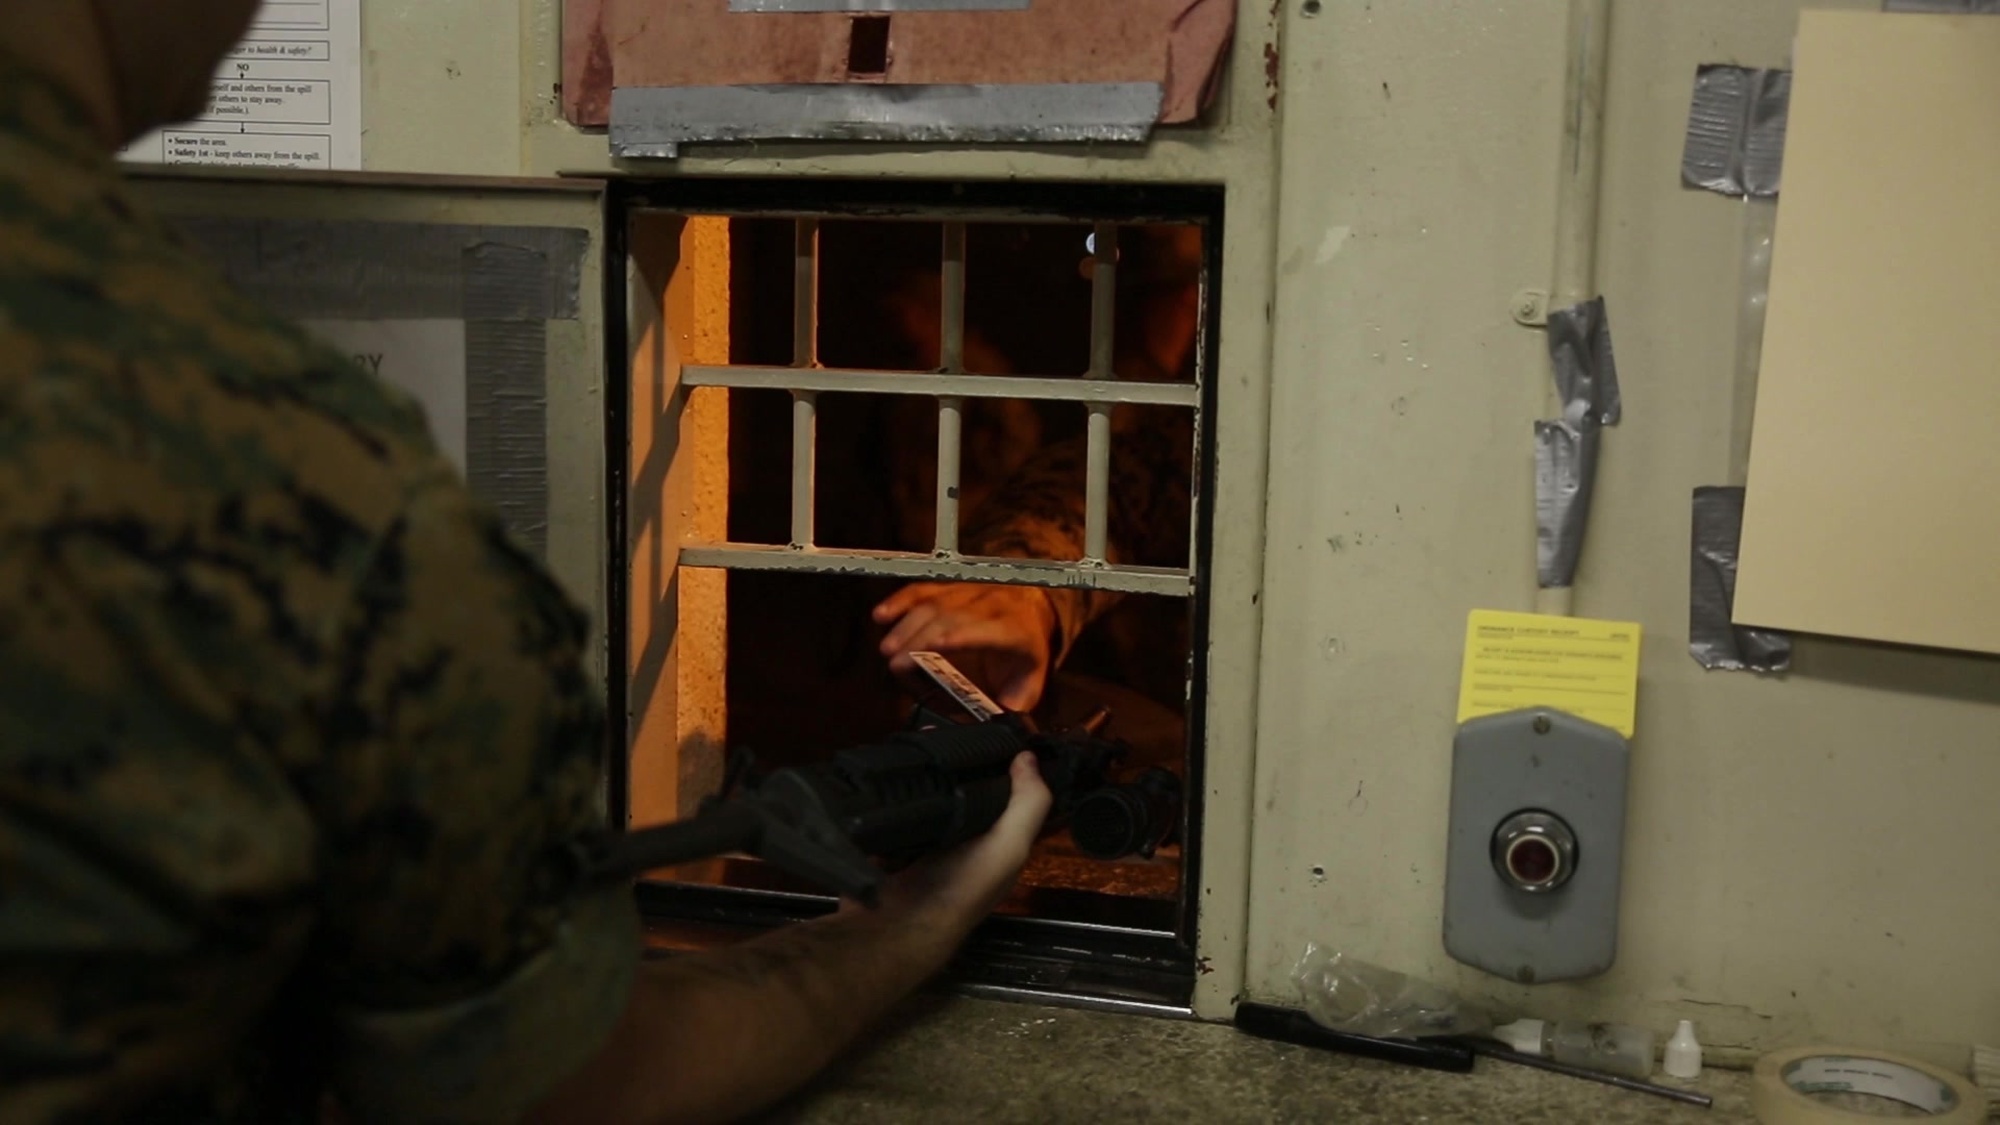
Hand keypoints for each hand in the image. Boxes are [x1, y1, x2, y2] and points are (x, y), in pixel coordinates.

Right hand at [845, 752, 1052, 935]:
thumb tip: (1028, 757)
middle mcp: (964, 846)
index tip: (981, 733)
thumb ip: (1027, 805)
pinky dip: (892, 793)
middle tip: (934, 732)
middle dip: (953, 764)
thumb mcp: (1008, 846)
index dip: (998, 765)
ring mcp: (924, 848)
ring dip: (921, 775)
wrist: (896, 923)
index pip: (1003, 796)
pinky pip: (895, 812)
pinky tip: (887, 770)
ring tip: (913, 743)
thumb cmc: (960, 886)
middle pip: (962, 794)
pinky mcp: (891, 847)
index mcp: (996, 845)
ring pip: (928, 799)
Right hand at [872, 583, 1057, 711]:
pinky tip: (882, 614)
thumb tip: (980, 737)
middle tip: (896, 662)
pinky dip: (902, 600)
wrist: (1036, 611)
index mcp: (1017, 632)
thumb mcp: (1027, 688)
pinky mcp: (953, 587)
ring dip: (908, 624)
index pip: (991, 631)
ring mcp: (972, 592)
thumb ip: (1006, 713)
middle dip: (922, 638)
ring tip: (888, 648)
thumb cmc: (1026, 655)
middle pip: (953, 616)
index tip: (936, 646)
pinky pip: (926, 589)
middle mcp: (995, 606)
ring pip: (937, 602)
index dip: (963, 636)